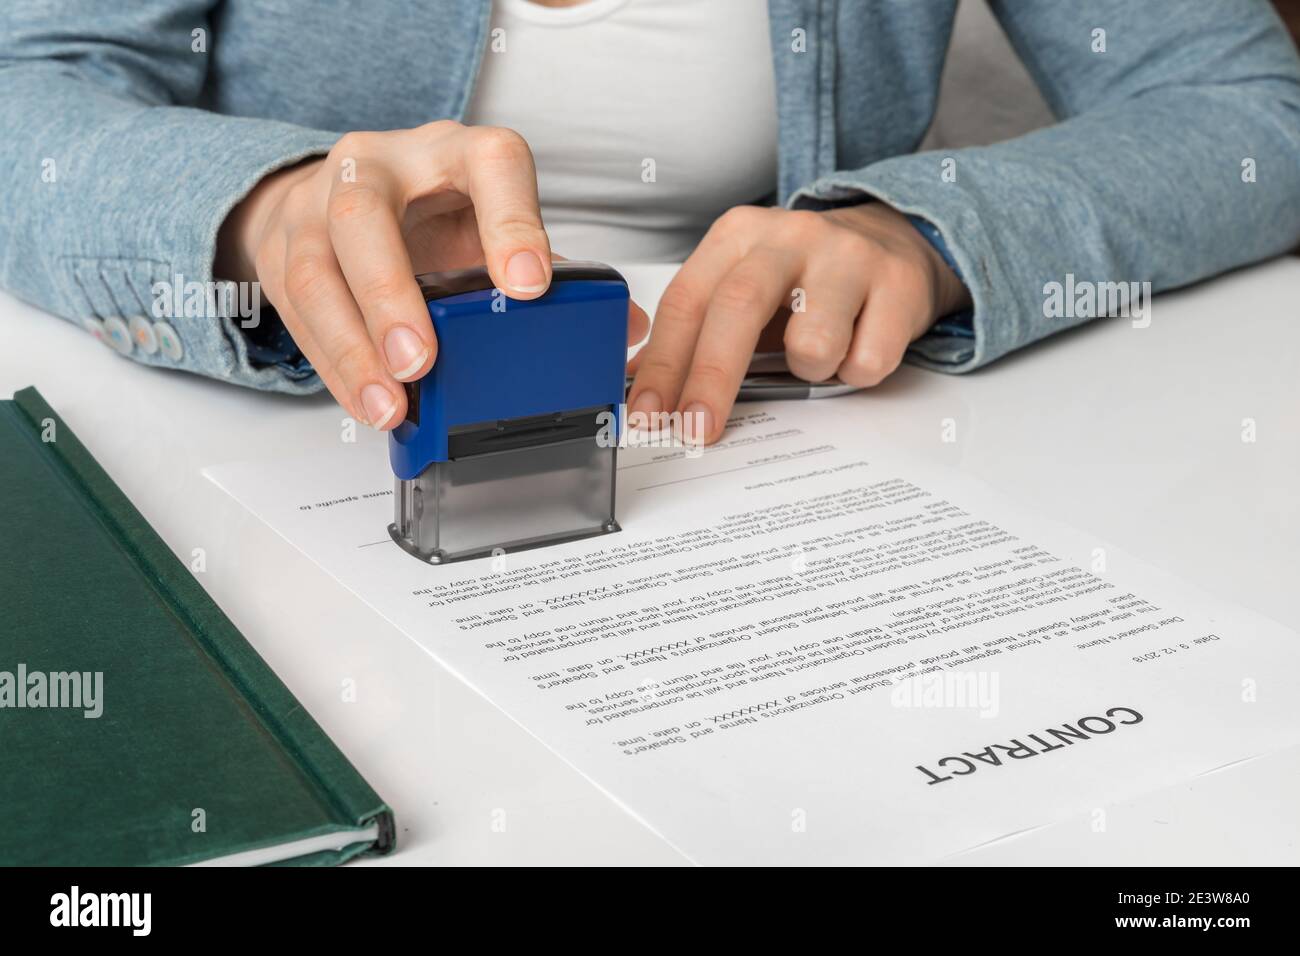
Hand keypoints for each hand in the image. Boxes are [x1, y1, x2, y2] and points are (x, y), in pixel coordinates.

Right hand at [216, 121, 649, 427]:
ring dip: (352, 344)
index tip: (530, 286)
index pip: (491, 165)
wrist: (341, 195)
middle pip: (367, 215)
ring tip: (390, 402)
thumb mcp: (495, 226)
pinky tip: (365, 401)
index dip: (512, 224)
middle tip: (423, 361)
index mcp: (457, 153)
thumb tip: (627, 330)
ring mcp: (322, 204)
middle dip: (391, 293)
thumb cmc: (434, 212)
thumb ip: (553, 274)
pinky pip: (298, 309)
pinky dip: (333, 364)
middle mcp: (382, 166)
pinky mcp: (285, 248)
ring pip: (319, 267)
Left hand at [626, 202, 969, 443]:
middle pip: (737, 309)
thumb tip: (640, 392)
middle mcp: (789, 236)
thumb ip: (693, 334)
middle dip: (710, 379)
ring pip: (811, 344)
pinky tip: (857, 345)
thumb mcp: (742, 289)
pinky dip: (856, 373)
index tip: (648, 414)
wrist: (895, 240)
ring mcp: (847, 256)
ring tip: (817, 356)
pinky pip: (866, 362)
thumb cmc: (806, 280)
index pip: (686, 302)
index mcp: (738, 236)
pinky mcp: (899, 284)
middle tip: (698, 429)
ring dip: (809, 371)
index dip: (662, 364)